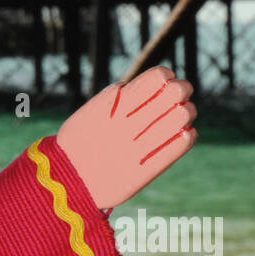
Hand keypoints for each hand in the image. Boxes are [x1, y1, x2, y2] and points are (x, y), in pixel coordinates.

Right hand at [57, 66, 196, 209]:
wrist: (67, 180)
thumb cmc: (81, 140)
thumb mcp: (93, 111)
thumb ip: (119, 98)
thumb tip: (149, 84)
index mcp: (112, 105)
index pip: (156, 78)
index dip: (166, 75)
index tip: (166, 79)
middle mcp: (126, 123)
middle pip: (173, 94)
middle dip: (182, 89)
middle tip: (181, 92)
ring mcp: (137, 146)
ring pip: (180, 117)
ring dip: (187, 111)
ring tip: (183, 112)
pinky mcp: (146, 169)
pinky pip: (179, 145)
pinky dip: (187, 135)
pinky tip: (184, 133)